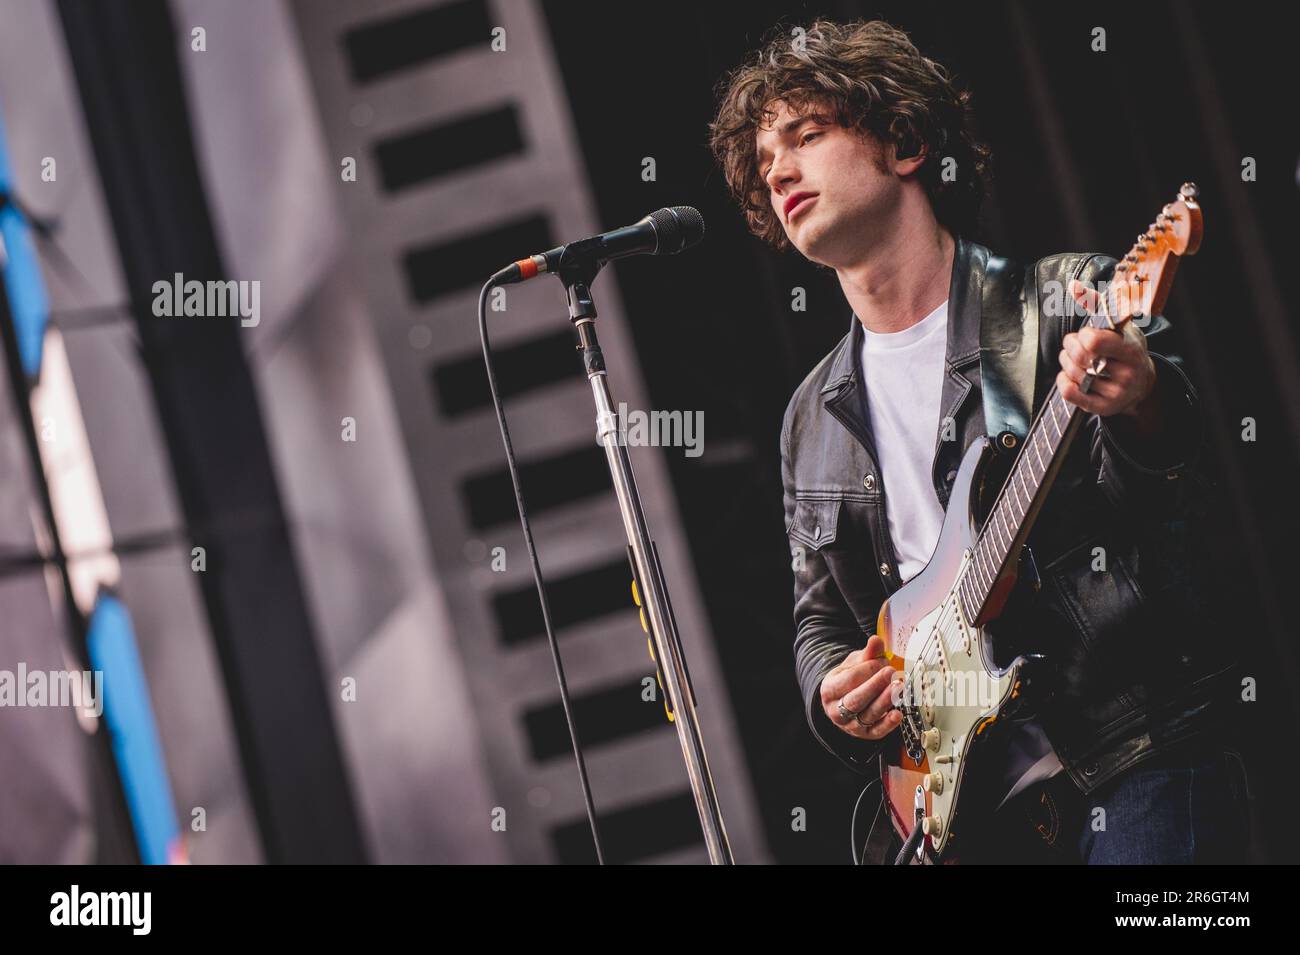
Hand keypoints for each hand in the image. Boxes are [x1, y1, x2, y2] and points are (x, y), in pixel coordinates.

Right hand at [820, 634, 904, 740]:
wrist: (845, 701)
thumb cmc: (850, 680)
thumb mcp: (855, 664)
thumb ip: (867, 654)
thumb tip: (876, 640)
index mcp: (829, 689)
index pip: (848, 680)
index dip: (866, 670)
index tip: (881, 661)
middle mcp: (836, 710)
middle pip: (856, 699)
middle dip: (875, 685)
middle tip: (890, 672)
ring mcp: (850, 725)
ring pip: (868, 715)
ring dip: (885, 701)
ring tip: (898, 688)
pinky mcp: (865, 735)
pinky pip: (877, 732)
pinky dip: (888, 724)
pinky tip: (898, 714)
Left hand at [1057, 279, 1157, 418]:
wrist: (1142, 384)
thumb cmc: (1126, 348)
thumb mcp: (1119, 324)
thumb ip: (1096, 304)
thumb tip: (1073, 285)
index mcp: (1132, 350)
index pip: (1094, 341)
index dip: (1083, 335)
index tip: (1087, 334)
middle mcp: (1127, 374)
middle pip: (1080, 357)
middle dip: (1069, 346)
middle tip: (1073, 344)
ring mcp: (1116, 394)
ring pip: (1073, 374)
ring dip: (1065, 362)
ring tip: (1073, 358)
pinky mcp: (1103, 408)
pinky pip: (1070, 394)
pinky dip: (1063, 381)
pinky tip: (1068, 375)